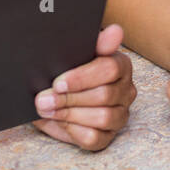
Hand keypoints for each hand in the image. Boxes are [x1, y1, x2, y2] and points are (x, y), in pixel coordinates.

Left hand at [33, 24, 134, 149]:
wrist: (54, 94)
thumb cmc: (68, 70)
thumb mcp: (76, 53)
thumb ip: (96, 42)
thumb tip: (115, 31)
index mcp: (121, 65)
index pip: (110, 69)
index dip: (82, 77)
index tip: (58, 82)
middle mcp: (126, 90)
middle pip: (104, 95)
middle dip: (69, 98)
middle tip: (43, 99)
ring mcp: (120, 114)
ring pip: (102, 118)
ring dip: (69, 115)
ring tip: (48, 110)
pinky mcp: (108, 136)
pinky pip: (95, 138)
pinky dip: (73, 131)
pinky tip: (60, 122)